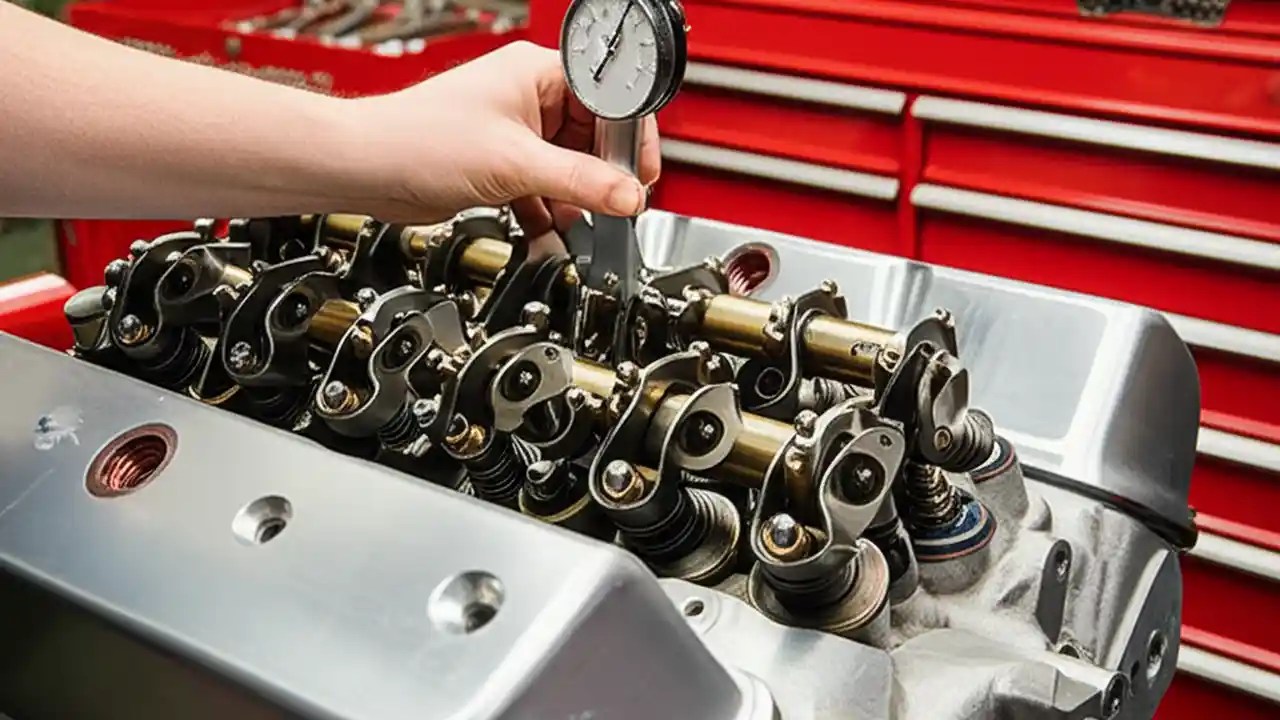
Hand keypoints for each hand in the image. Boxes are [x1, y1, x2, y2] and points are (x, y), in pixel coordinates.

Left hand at [350, 41, 660, 233]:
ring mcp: (517, 132)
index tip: (641, 174)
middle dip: (601, 177)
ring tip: (575, 220)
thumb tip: (628, 195)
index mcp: (538, 72)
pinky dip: (549, 210)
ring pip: (569, 167)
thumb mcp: (515, 164)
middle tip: (612, 205)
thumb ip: (580, 182)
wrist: (369, 169)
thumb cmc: (419, 139)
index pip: (608, 99)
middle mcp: (530, 97)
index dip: (629, 139)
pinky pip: (544, 187)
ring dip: (574, 199)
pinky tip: (549, 229)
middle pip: (593, 138)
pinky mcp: (502, 163)